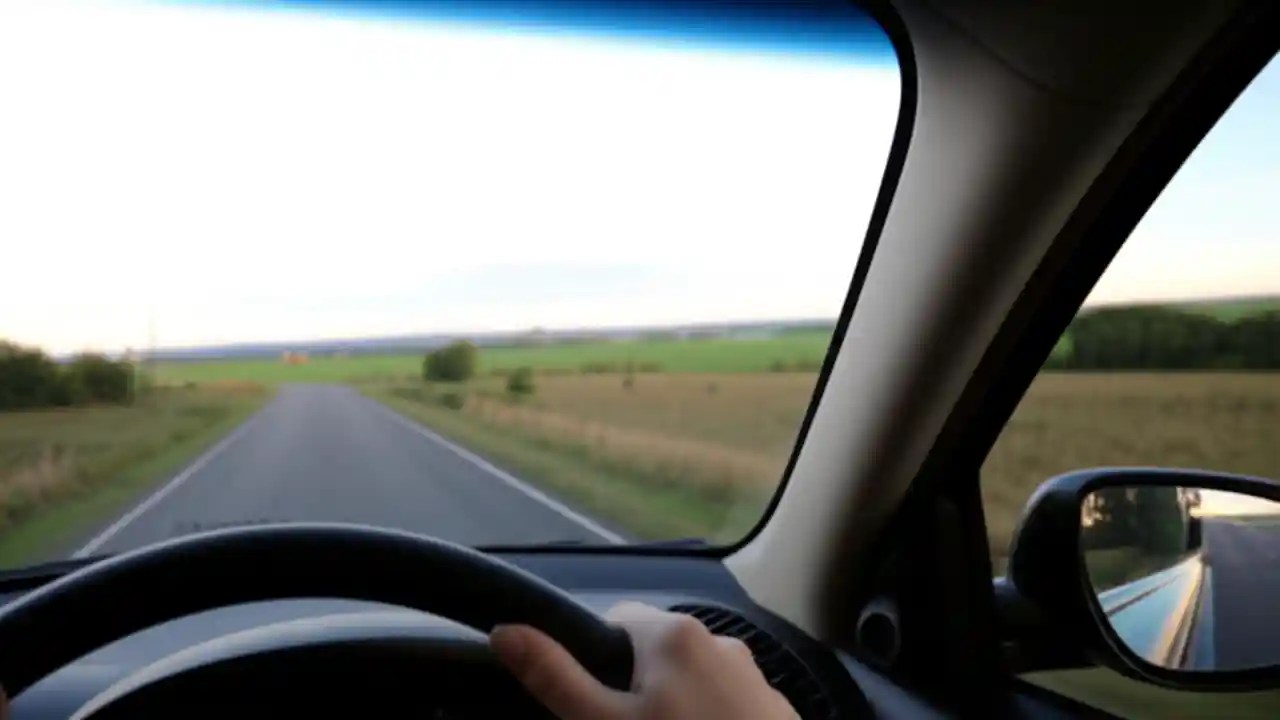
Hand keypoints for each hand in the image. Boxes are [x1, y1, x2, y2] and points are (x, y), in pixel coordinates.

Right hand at [490, 602, 797, 719]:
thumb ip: (555, 677)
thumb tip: (505, 631)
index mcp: (674, 634)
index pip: (618, 621)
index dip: (597, 661)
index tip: (594, 705)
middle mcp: (721, 642)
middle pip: (657, 655)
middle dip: (636, 690)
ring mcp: (755, 678)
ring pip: (696, 684)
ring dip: (676, 709)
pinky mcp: (778, 713)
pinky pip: (729, 709)